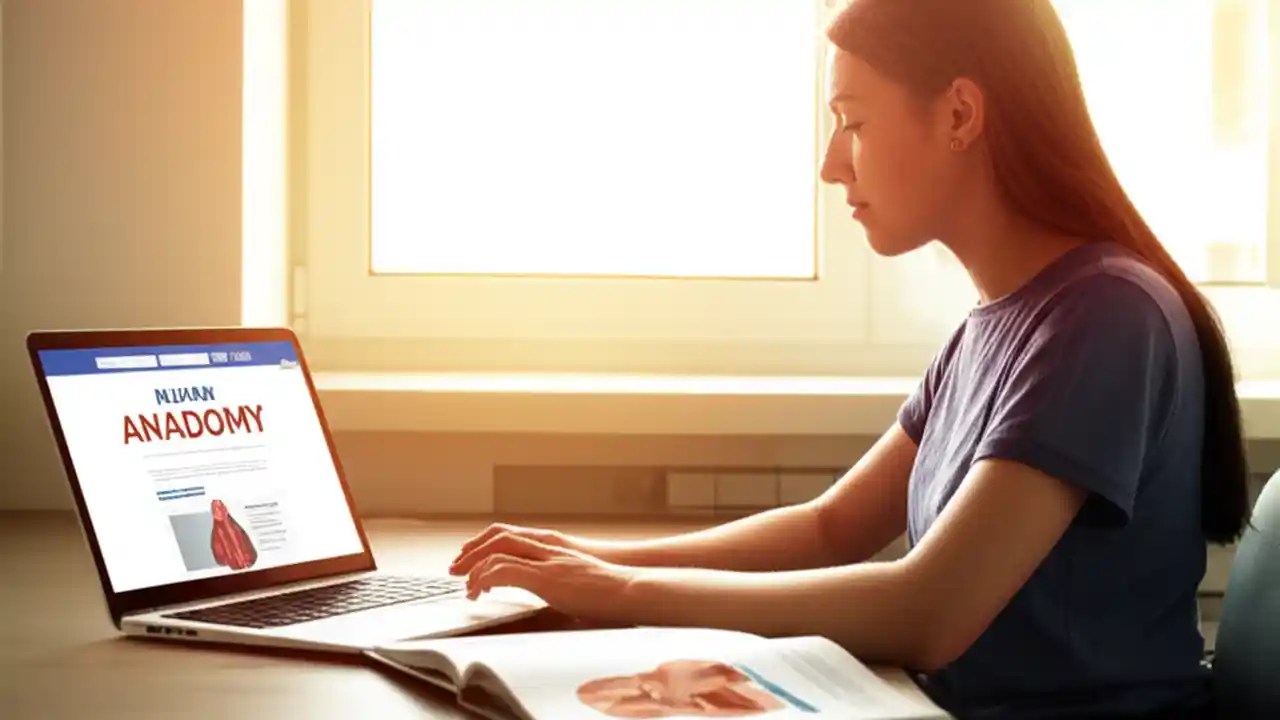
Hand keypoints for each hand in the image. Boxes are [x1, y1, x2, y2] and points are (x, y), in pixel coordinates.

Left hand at [449, 531, 638, 619]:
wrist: (630, 589)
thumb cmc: (609, 588)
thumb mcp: (576, 577)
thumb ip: (556, 579)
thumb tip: (545, 593)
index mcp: (553, 544)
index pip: (510, 533)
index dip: (484, 542)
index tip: (468, 556)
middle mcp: (547, 546)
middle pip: (498, 537)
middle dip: (471, 551)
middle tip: (454, 568)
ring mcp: (547, 560)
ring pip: (497, 551)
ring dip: (474, 567)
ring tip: (464, 585)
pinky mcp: (547, 578)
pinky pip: (506, 571)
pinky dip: (485, 578)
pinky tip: (479, 590)